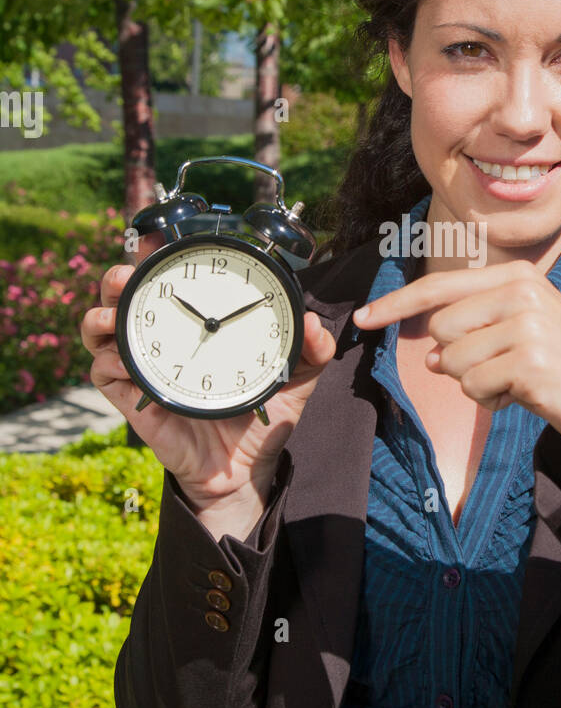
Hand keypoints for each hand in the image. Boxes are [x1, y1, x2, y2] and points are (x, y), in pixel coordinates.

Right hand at [80, 232, 336, 507]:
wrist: (246, 466)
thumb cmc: (265, 414)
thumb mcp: (295, 378)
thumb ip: (312, 349)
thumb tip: (313, 322)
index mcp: (200, 323)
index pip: (171, 281)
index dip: (156, 257)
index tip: (157, 241)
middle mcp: (166, 337)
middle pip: (123, 295)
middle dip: (117, 277)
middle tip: (128, 275)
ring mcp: (145, 366)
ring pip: (100, 328)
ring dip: (100, 315)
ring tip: (115, 315)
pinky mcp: (132, 397)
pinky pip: (103, 372)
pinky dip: (108, 360)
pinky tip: (127, 361)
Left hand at [353, 259, 560, 459]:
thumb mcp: (525, 328)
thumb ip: (476, 327)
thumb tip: (430, 354)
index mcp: (517, 277)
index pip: (439, 288)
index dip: (395, 304)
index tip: (363, 318)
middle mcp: (521, 293)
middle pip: (439, 331)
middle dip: (457, 360)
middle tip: (501, 368)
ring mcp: (526, 326)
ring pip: (452, 362)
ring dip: (476, 384)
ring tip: (517, 382)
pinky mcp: (528, 363)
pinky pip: (474, 388)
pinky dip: (491, 401)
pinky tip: (524, 396)